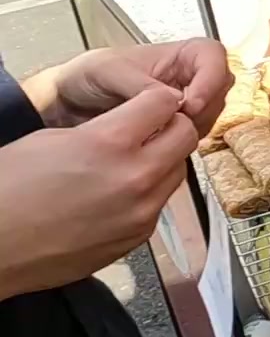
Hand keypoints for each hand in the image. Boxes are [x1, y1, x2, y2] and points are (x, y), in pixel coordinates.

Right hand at [0, 87, 197, 299]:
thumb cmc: (8, 191)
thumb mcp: (50, 139)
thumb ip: (104, 127)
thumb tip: (133, 123)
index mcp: (109, 144)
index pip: (165, 103)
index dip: (157, 99)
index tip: (151, 102)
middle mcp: (136, 178)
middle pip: (185, 136)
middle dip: (172, 126)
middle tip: (151, 128)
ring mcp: (141, 212)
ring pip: (177, 171)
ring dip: (163, 160)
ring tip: (131, 161)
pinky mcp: (138, 237)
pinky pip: (159, 203)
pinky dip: (148, 192)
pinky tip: (118, 192)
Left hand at [26, 41, 230, 134]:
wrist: (67, 104)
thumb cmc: (87, 76)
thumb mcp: (109, 72)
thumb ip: (142, 85)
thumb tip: (174, 101)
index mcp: (178, 55)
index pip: (214, 55)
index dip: (210, 78)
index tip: (190, 104)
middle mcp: (189, 77)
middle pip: (220, 88)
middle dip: (204, 107)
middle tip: (177, 123)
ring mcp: (186, 103)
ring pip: (212, 114)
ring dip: (194, 127)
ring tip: (160, 132)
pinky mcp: (178, 127)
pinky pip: (196, 134)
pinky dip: (183, 141)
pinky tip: (159, 142)